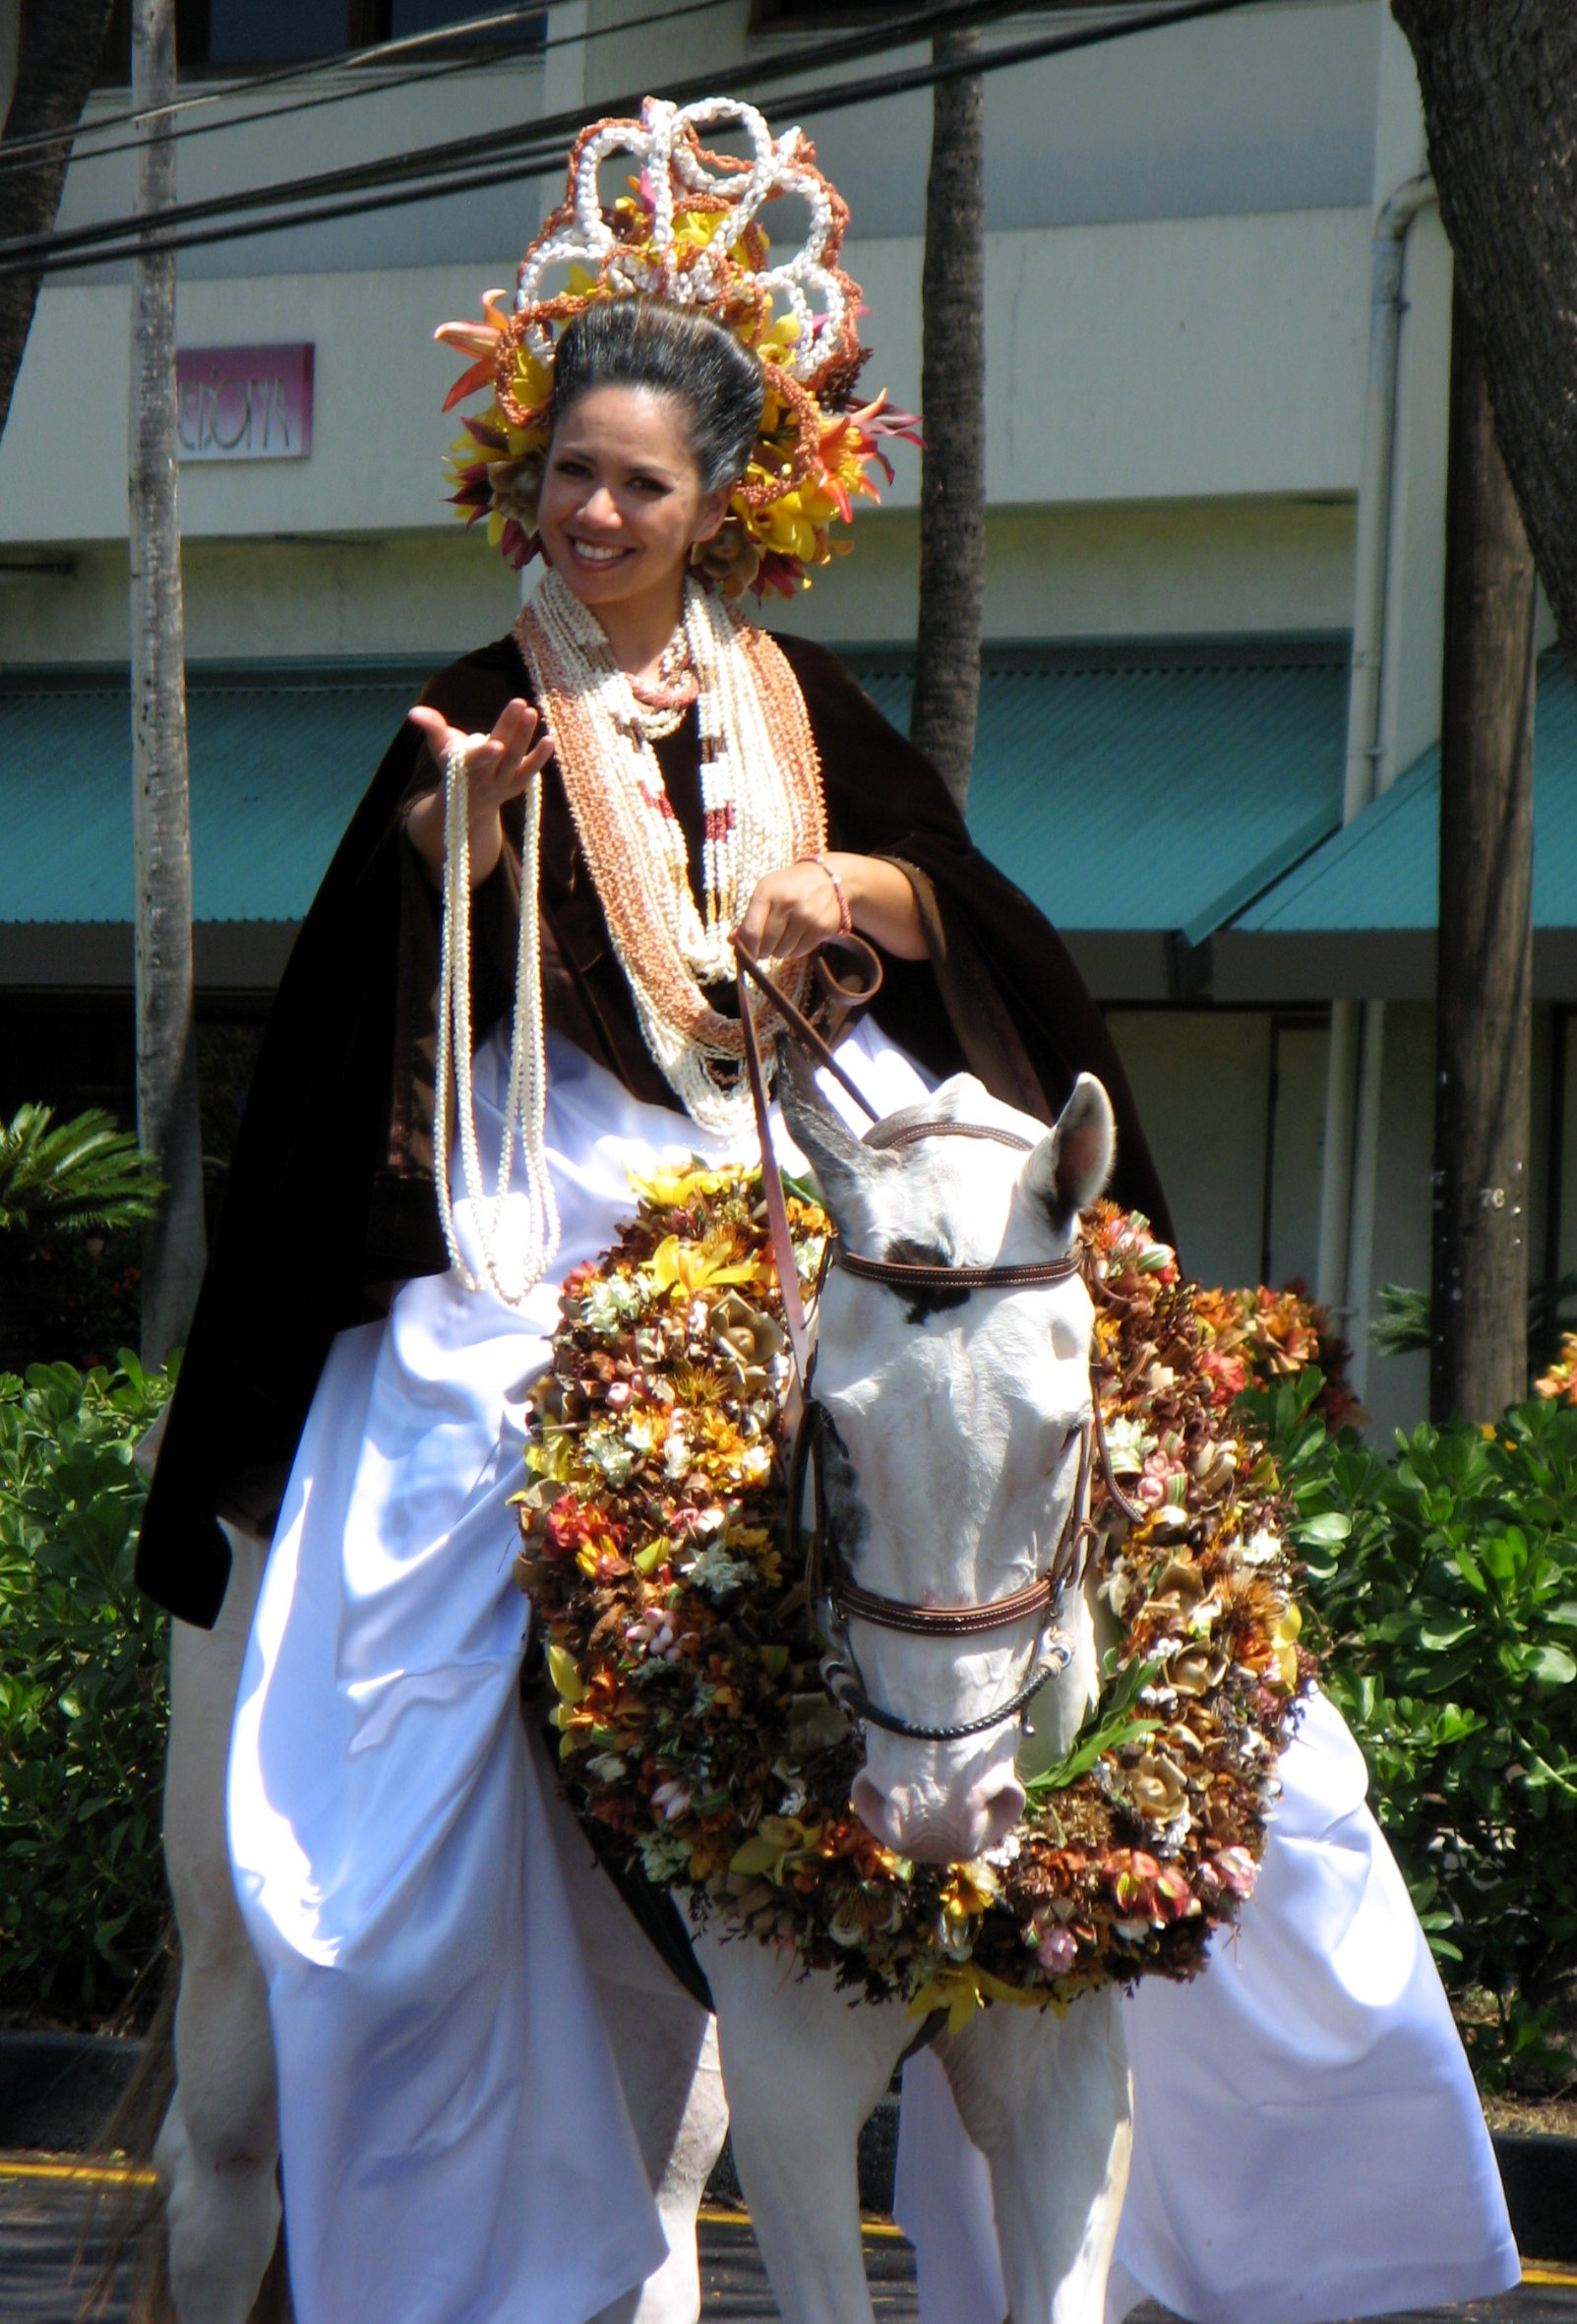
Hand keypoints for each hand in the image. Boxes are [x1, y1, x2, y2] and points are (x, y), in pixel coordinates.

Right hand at [405, 698, 555, 883]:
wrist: (467, 804)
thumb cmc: (453, 767)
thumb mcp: (440, 748)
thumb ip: (431, 727)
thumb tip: (414, 712)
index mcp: (463, 770)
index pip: (475, 763)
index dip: (485, 755)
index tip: (496, 744)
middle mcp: (484, 780)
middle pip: (499, 756)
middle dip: (509, 730)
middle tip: (520, 704)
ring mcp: (502, 784)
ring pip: (516, 760)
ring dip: (525, 738)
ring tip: (532, 713)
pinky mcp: (517, 785)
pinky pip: (530, 771)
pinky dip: (540, 757)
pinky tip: (549, 739)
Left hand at [734, 860, 846, 962]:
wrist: (830, 877)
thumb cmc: (791, 885)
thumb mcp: (767, 891)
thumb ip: (749, 917)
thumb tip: (731, 940)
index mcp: (767, 891)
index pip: (751, 931)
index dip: (747, 948)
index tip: (748, 954)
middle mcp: (787, 902)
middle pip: (766, 944)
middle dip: (763, 950)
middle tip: (768, 945)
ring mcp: (806, 916)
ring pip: (783, 952)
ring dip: (780, 950)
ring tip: (785, 937)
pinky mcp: (822, 928)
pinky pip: (800, 952)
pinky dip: (795, 950)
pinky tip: (798, 937)